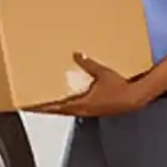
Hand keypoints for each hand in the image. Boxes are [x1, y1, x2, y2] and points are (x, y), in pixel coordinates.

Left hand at [33, 53, 148, 117]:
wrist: (134, 99)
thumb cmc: (120, 88)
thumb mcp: (103, 73)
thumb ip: (88, 64)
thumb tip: (77, 54)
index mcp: (82, 103)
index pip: (57, 107)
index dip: (43, 107)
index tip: (32, 106)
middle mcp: (83, 110)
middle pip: (59, 111)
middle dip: (46, 108)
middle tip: (34, 104)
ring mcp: (88, 112)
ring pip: (67, 111)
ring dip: (56, 108)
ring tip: (46, 102)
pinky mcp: (94, 110)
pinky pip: (76, 109)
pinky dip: (67, 106)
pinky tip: (66, 100)